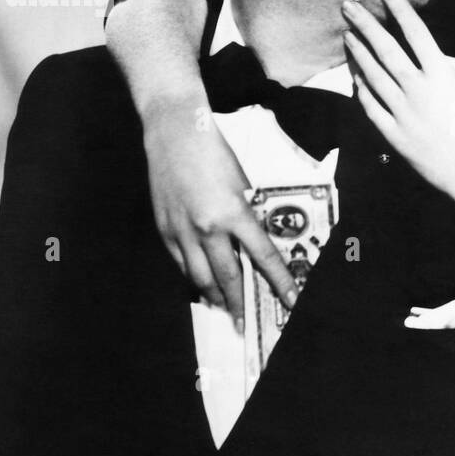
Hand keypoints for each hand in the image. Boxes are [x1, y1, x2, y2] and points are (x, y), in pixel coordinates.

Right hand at [141, 97, 297, 326]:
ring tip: (223, 308)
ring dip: (214, 296)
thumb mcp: (243, 184)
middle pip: (227, 277)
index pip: (263, 258)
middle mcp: (207, 227)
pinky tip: (200, 284)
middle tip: (245, 322)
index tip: (291, 301)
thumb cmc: (215, 153)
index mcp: (234, 213)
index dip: (279, 283)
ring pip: (200, 277)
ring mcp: (182, 230)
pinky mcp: (164, 228)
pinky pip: (181, 263)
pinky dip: (192, 277)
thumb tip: (256, 245)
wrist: (175, 133)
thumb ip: (249, 216)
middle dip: (239, 303)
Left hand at [341, 0, 454, 210]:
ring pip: (372, 76)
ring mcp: (403, 115)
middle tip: (348, 6)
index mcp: (443, 78)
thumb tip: (436, 55)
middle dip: (366, 25)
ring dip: (358, 53)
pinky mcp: (394, 137)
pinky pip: (371, 108)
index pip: (417, 33)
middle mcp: (418, 93)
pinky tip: (355, 76)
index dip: (400, 9)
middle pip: (386, 51)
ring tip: (347, 35)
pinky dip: (361, 89)